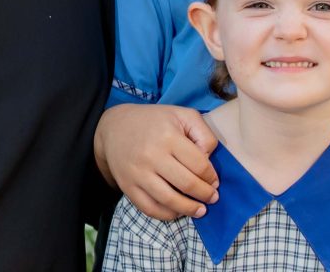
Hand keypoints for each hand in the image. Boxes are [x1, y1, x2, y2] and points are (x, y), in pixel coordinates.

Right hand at [95, 104, 219, 220]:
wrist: (115, 127)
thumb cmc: (155, 121)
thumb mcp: (182, 115)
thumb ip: (203, 133)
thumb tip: (209, 160)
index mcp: (168, 136)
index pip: (199, 165)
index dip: (211, 177)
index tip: (214, 181)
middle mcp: (152, 156)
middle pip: (187, 184)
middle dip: (205, 194)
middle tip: (212, 197)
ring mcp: (138, 173)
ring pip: (169, 200)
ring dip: (190, 209)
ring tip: (200, 210)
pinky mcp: (128, 186)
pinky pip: (150, 208)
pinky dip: (167, 215)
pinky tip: (177, 212)